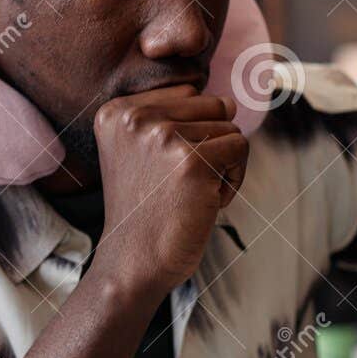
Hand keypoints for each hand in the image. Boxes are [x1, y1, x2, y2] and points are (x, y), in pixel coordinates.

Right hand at [91, 85, 248, 297]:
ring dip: (223, 164)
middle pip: (210, 106)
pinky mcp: (193, 161)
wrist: (133, 263)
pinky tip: (208, 201)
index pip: (186, 94)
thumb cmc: (146, 213)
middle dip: (210, 144)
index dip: (190, 132)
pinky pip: (240, 148)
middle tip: (183, 184)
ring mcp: (163, 137)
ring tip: (193, 194)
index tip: (166, 168)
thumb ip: (172, 119)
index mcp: (116, 113)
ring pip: (229, 127)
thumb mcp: (139, 154)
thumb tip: (230, 102)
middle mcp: (135, 118)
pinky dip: (234, 179)